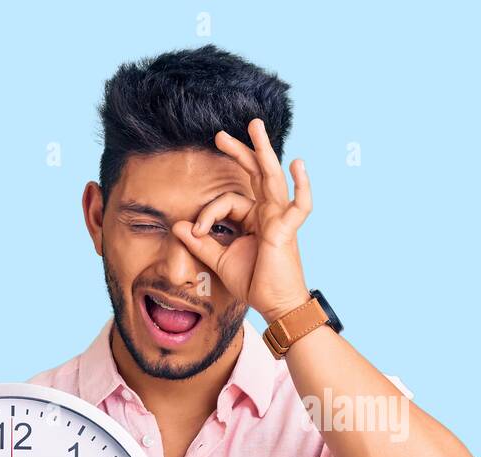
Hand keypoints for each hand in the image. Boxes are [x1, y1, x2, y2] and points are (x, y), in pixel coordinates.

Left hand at [170, 117, 312, 323]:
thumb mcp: (220, 260)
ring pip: (271, 178)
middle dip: (239, 151)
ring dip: (262, 151)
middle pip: (255, 174)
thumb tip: (178, 225)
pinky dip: (301, 185)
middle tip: (219, 134)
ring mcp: (280, 219)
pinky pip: (299, 205)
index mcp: (255, 218)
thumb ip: (200, 242)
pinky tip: (297, 164)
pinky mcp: (287, 230)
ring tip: (255, 127)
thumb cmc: (254, 283)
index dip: (208, 211)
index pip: (229, 199)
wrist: (274, 305)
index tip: (196, 231)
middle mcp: (269, 214)